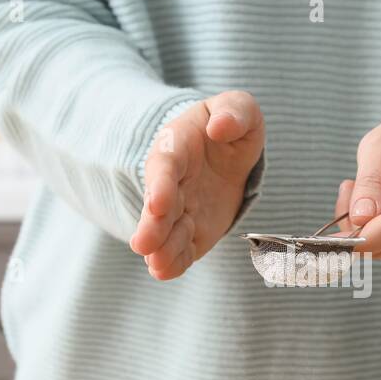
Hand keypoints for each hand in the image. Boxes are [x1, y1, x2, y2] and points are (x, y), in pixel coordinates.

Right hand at [130, 91, 264, 279]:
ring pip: (167, 232)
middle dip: (152, 225)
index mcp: (176, 148)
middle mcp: (171, 183)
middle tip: (143, 245)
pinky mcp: (192, 232)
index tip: (157, 203)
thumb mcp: (237, 108)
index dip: (160, 185)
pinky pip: (181, 250)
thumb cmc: (227, 126)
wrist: (224, 152)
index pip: (165, 167)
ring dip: (161, 249)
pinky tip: (166, 271)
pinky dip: (173, 262)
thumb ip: (233, 112)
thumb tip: (220, 127)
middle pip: (159, 206)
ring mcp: (179, 211)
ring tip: (156, 264)